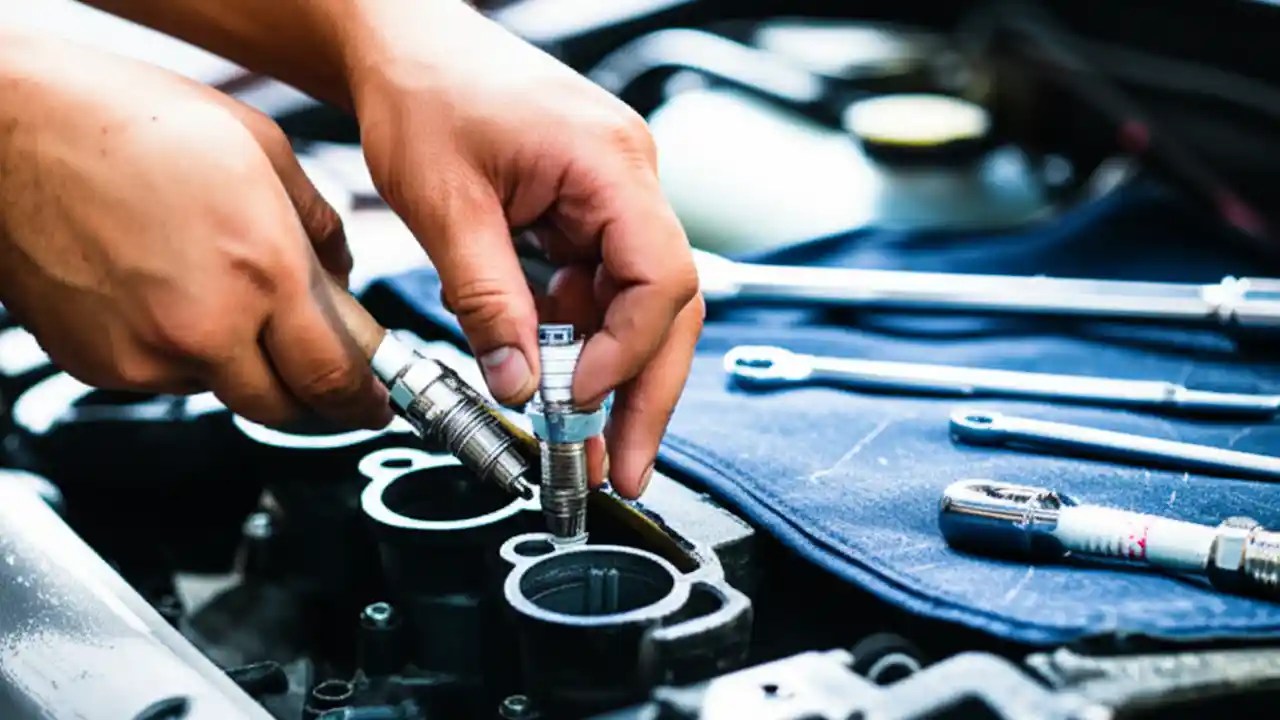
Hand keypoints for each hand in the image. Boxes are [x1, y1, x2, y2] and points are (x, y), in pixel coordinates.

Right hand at [0, 32, 391, 429]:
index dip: (367, 400)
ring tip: (217, 291)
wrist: (11, 129)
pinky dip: (186, 354)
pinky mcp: (101, 366)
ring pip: (226, 391)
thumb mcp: (262, 148)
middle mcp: (207, 325)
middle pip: (287, 408)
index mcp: (263, 271)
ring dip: (245, 365)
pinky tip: (168, 293)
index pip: (339, 376)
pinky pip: (169, 379)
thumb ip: (319, 225)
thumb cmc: (126, 120)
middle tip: (322, 368)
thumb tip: (343, 276)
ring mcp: (148, 354)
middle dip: (315, 396)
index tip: (377, 401)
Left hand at [345, 2, 702, 497]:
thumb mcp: (445, 208)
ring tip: (587, 443)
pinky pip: (605, 284)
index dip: (629, 352)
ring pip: (642, 302)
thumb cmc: (423, 93)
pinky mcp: (589, 207)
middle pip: (670, 303)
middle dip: (647, 392)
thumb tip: (520, 387)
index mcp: (609, 165)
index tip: (579, 401)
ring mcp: (614, 193)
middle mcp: (629, 178)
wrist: (404, 43)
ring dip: (615, 373)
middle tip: (623, 467)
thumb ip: (489, 303)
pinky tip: (556, 369)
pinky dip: (584, 334)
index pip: (661, 277)